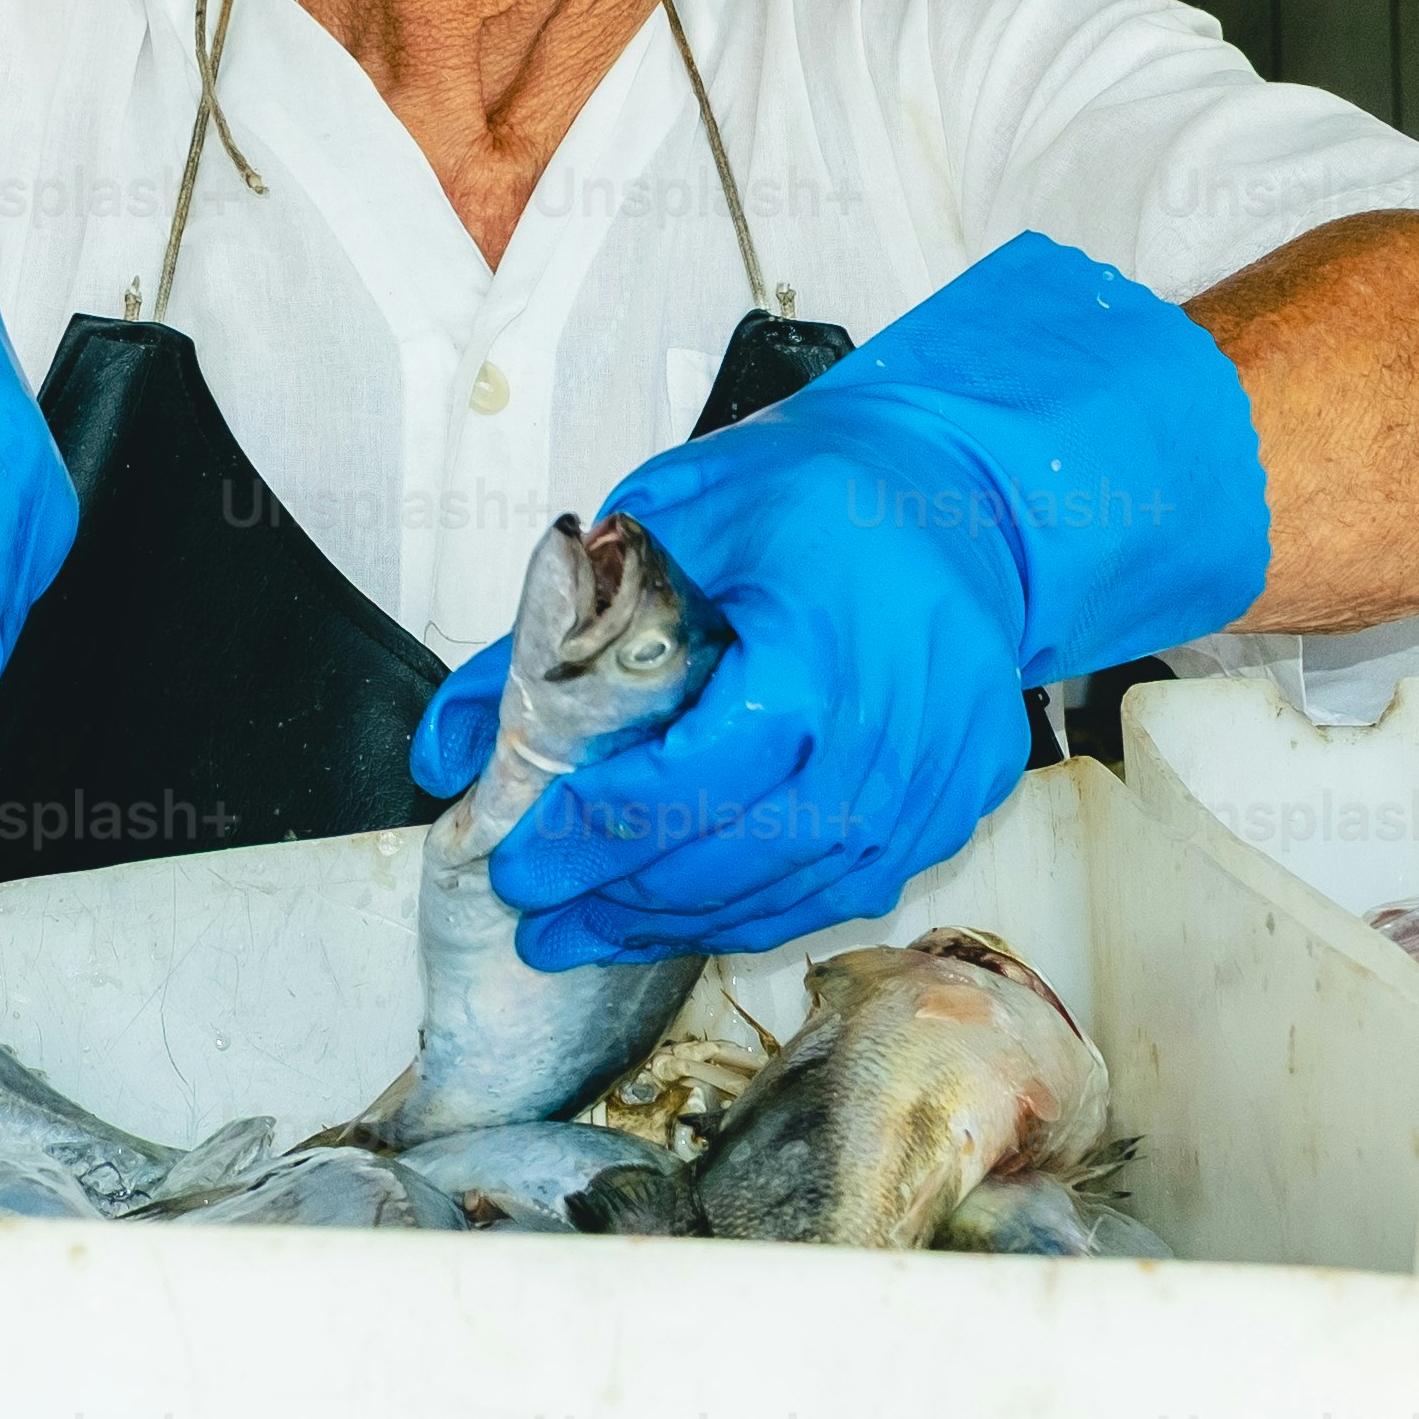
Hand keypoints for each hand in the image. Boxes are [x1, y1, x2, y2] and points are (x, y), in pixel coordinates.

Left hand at [460, 233, 1271, 963]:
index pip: (684, 785)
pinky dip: (772, 909)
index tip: (516, 866)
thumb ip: (550, 626)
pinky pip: (859, 884)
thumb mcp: (670, 512)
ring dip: (690, 924)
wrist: (973, 491)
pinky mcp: (966, 799)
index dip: (590, 841)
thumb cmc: (820, 488)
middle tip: (539, 922)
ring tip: (602, 930)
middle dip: (622, 904)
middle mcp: (891, 731)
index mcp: (815, 653)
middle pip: (738, 859)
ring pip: (801, 891)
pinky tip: (700, 913)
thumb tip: (445, 750)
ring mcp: (941, 776)